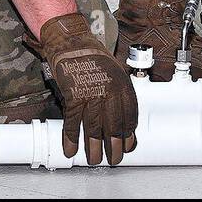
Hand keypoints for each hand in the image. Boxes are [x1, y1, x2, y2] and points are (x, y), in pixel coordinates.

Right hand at [36, 12, 137, 164]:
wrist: (72, 42)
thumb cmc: (92, 57)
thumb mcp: (114, 72)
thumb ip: (118, 94)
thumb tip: (122, 119)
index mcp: (123, 85)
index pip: (129, 116)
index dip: (128, 135)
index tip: (127, 147)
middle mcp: (110, 91)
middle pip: (114, 126)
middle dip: (113, 146)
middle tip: (112, 159)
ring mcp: (91, 94)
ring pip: (94, 127)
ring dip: (93, 147)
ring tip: (93, 159)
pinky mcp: (73, 95)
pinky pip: (73, 122)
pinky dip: (71, 137)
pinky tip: (71, 148)